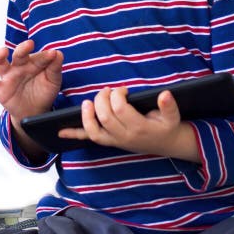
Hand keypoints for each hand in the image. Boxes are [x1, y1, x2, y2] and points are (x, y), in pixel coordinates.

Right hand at [0, 40, 62, 123]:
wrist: (34, 112)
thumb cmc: (43, 92)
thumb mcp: (53, 81)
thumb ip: (55, 68)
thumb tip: (58, 53)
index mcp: (33, 62)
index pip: (39, 56)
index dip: (45, 55)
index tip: (53, 54)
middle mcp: (19, 66)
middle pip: (18, 54)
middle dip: (23, 48)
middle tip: (29, 44)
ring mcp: (8, 76)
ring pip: (0, 63)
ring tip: (3, 52)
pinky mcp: (0, 89)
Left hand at [58, 87, 197, 159]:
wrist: (168, 144)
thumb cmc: (167, 126)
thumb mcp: (173, 116)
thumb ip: (169, 106)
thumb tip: (165, 94)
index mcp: (139, 128)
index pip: (120, 109)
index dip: (118, 95)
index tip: (122, 89)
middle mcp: (125, 136)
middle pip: (105, 117)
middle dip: (102, 100)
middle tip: (107, 90)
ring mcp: (115, 141)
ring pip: (94, 131)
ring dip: (86, 116)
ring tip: (87, 103)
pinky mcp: (109, 142)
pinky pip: (89, 139)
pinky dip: (74, 135)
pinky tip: (60, 132)